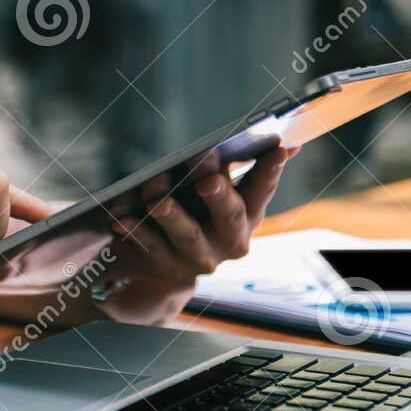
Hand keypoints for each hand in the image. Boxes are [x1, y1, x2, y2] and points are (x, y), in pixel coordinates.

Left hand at [105, 147, 293, 292]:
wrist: (167, 259)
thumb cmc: (199, 210)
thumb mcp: (224, 190)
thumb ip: (247, 167)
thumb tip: (288, 144)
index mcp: (249, 213)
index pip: (263, 188)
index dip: (271, 170)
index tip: (277, 149)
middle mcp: (230, 239)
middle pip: (228, 215)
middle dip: (219, 195)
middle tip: (208, 181)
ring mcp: (199, 256)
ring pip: (187, 234)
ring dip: (172, 214)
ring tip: (157, 200)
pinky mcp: (168, 266)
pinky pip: (150, 246)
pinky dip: (135, 231)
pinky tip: (121, 220)